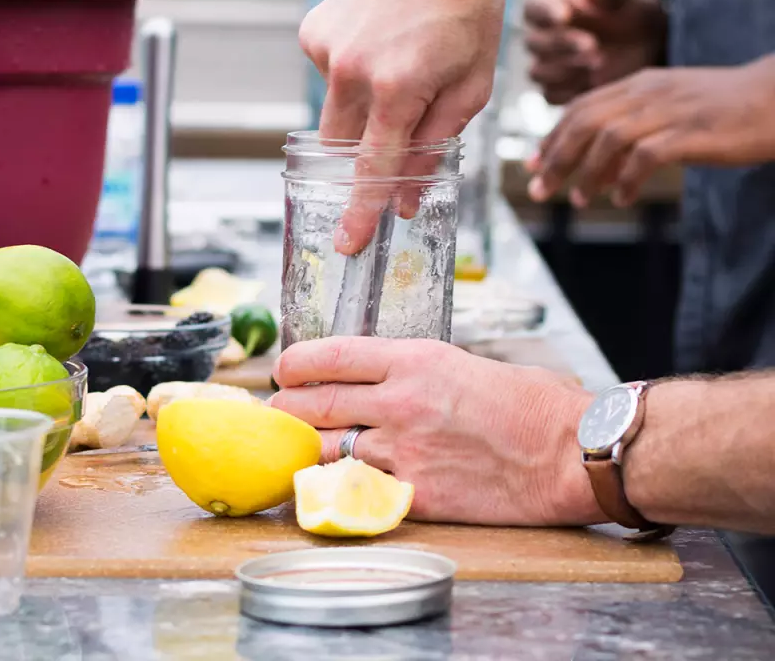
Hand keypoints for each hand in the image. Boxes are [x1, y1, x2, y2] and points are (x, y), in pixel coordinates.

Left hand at [270, 337, 603, 525]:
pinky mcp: (417, 494)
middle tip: (278, 411)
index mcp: (414, 361)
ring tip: (297, 447)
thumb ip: (420, 371)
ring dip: (305, 449)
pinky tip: (332, 484)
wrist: (572, 454)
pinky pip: (358, 489)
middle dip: (286, 408)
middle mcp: (400, 403)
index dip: (296, 364)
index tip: (283, 369)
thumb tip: (386, 379)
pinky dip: (339, 486)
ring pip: (326, 450)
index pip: (331, 356)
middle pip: (314, 404)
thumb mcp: (469, 364)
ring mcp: (405, 452)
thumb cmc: (535, 407)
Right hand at [299, 0, 503, 253]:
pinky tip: (380, 43)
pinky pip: (329, 78)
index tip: (347, 244)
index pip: (373, 168)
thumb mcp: (473, 84)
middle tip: (403, 119)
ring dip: (365, 107)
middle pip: (345, 146)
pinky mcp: (312, 33)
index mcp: (398, 86)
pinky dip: (352, 75)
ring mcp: (325, 49)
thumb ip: (435, 144)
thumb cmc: (468, 7)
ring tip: (401, 61)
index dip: (362, 211)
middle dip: (367, 152)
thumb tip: (405, 197)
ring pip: (335, 112)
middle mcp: (351, 70)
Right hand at [523, 0, 666, 104]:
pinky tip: (594, 84)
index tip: (565, 15)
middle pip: (533, 43)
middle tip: (592, 45)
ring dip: (564, 70)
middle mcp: (545, 38)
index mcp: (554, 8)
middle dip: (561, 44)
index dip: (543, 13)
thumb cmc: (635, 15)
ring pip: (537, 72)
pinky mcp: (560, 91)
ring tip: (598, 64)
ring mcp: (550, 66)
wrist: (650, 47)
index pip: (533, 9)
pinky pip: (550, 96)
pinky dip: (569, 92)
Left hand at [526, 59, 774, 206]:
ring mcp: (670, 110)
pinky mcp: (693, 131)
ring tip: (581, 200)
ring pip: (608, 138)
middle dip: (555, 158)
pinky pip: (646, 155)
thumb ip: (634, 124)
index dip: (551, 137)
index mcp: (639, 84)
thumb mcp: (671, 104)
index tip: (532, 164)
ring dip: (587, 172)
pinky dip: (626, 179)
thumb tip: (600, 162)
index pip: (580, 108)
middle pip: (584, 123)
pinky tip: (621, 198)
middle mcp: (648, 92)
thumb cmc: (725, 108)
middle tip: (539, 190)